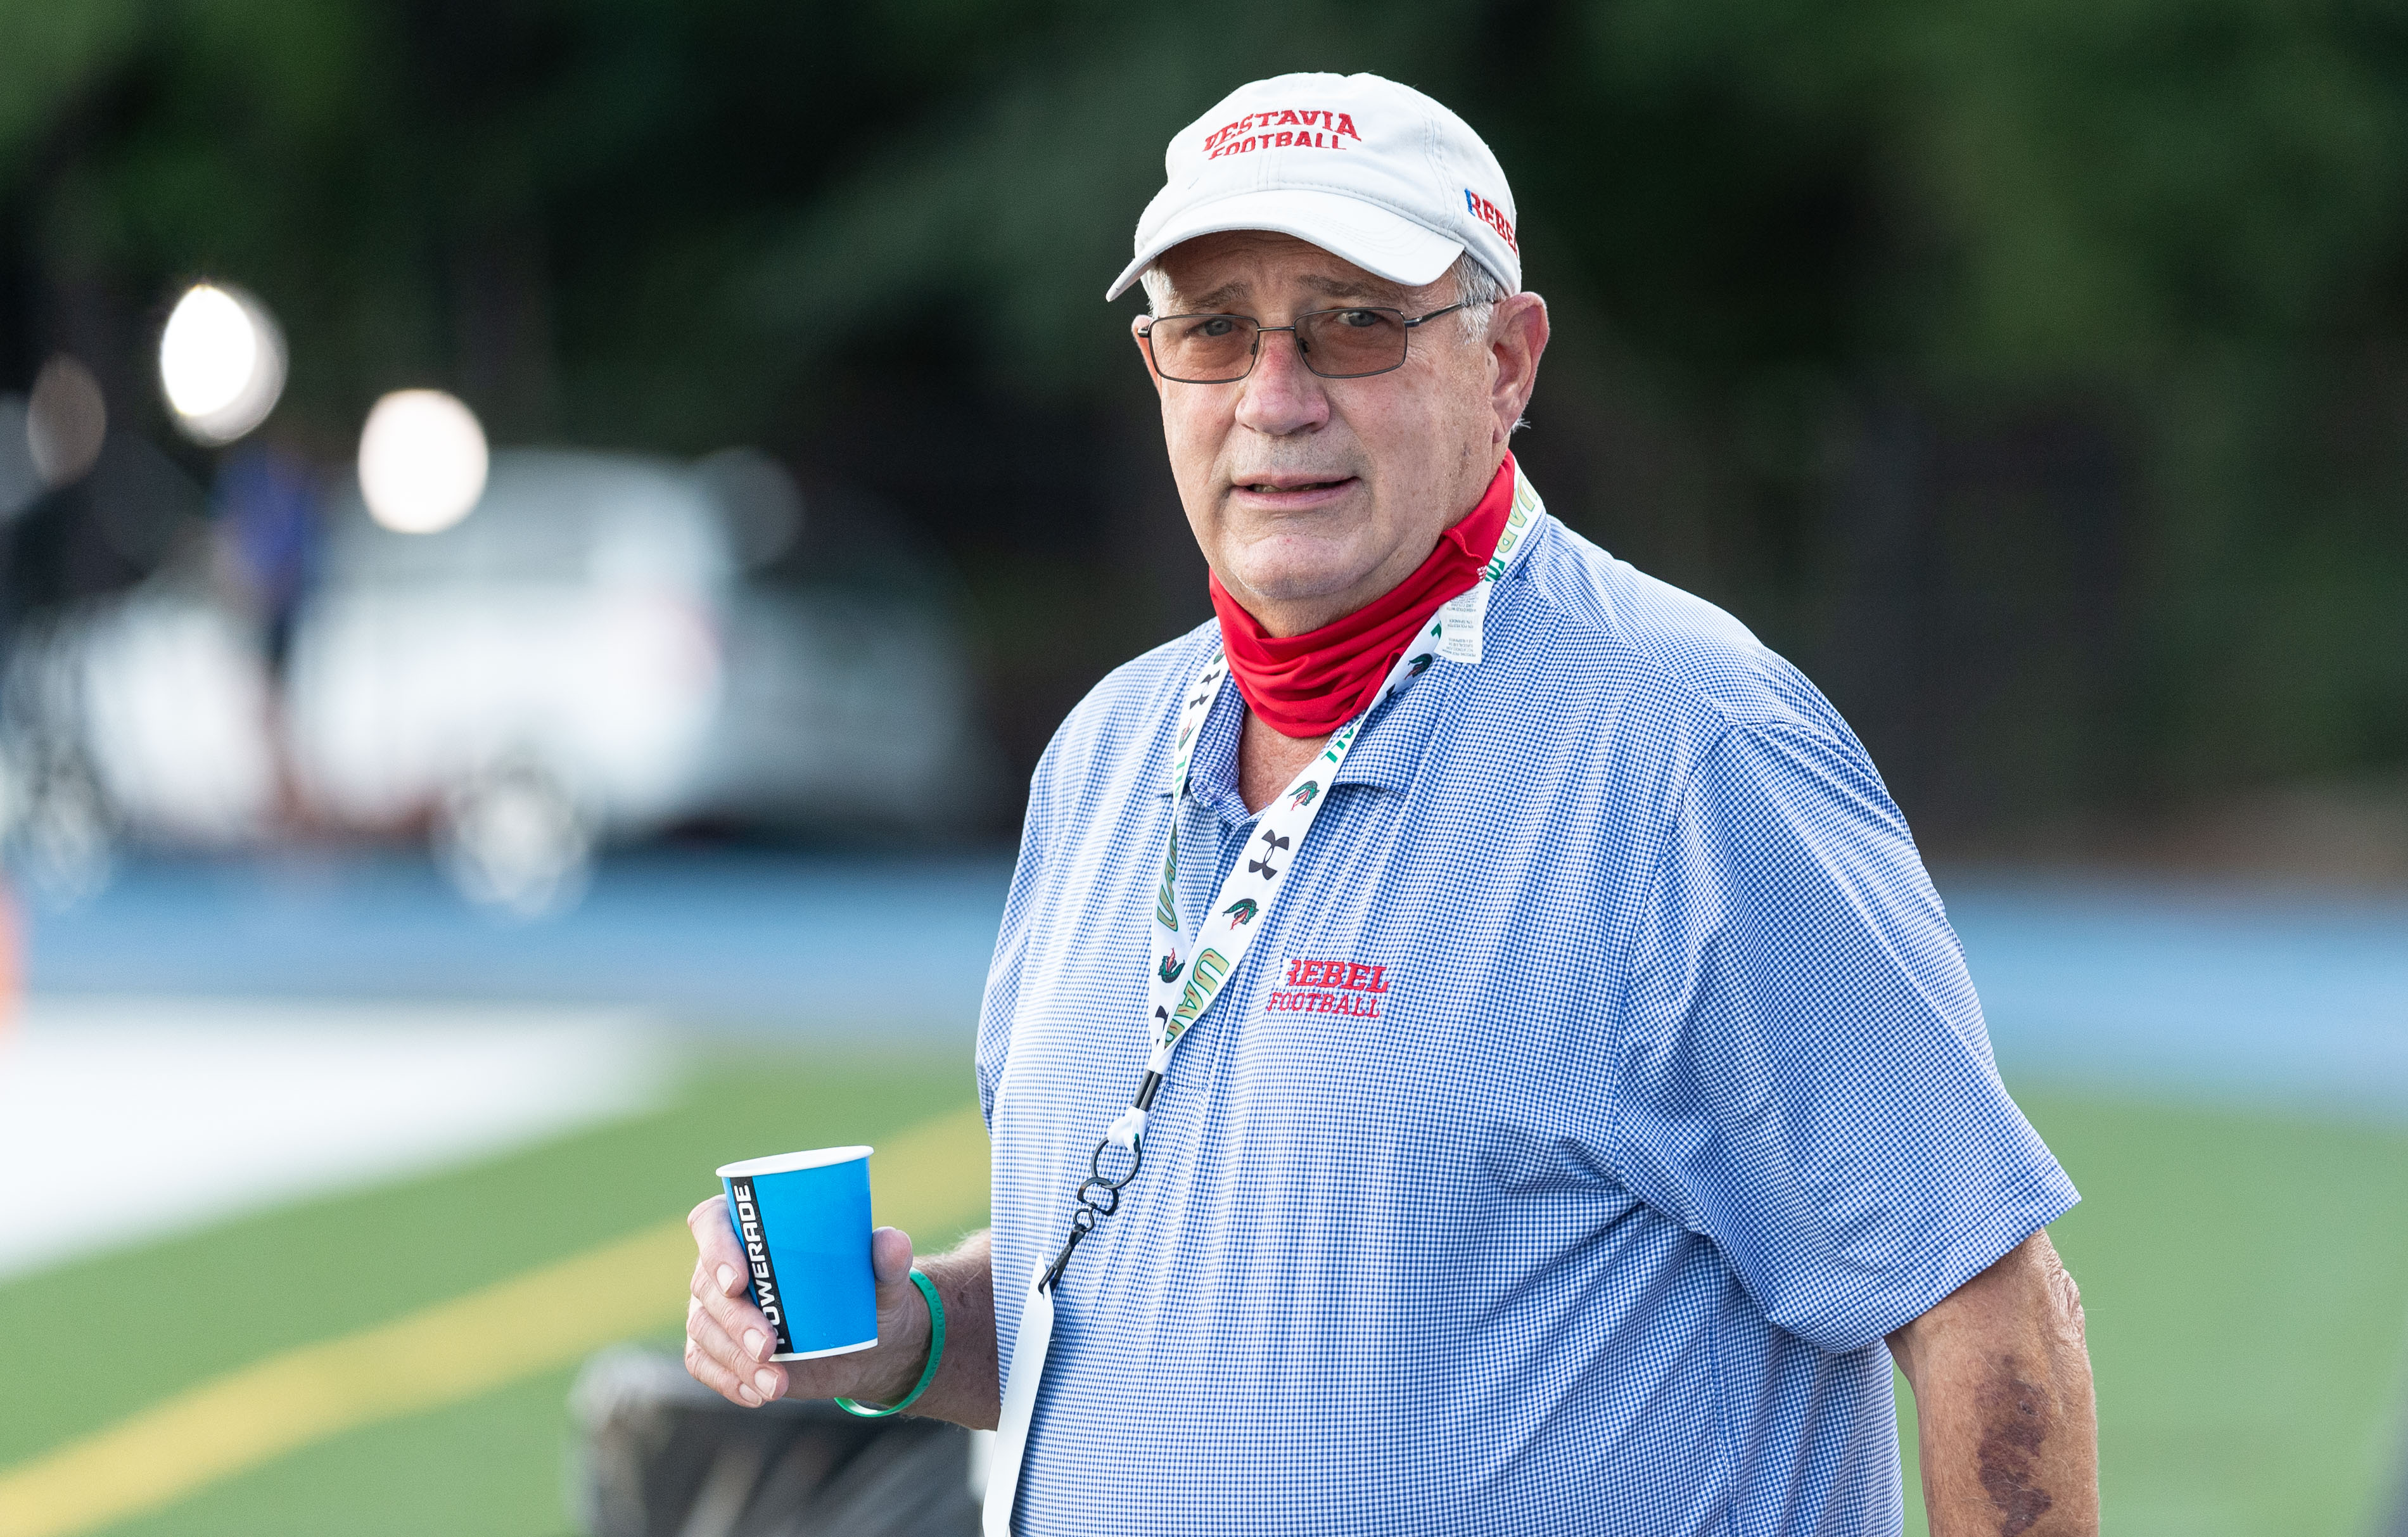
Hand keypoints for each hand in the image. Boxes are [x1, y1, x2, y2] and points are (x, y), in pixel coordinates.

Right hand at [684, 1194, 928, 1406]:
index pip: (713, 1221)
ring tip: (777, 1383)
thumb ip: (890, 1258)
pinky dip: (727, 1380)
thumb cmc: (868, 1292)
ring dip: (734, 1358)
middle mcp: (725, 1263)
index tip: (740, 1280)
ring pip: (703, 1328)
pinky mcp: (717, 1345)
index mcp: (753, 1226)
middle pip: (705, 1283)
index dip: (716, 1247)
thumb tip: (892, 1242)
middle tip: (768, 1345)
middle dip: (734, 1319)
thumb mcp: (885, 1277)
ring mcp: (715, 1306)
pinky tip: (757, 1392)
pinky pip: (702, 1362)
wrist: (866, 1342)